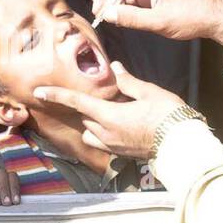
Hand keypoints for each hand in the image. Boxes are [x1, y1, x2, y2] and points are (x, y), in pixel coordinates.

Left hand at [34, 61, 185, 159]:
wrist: (183, 145)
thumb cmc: (169, 116)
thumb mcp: (149, 92)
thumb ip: (128, 81)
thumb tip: (115, 68)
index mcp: (109, 115)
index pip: (76, 102)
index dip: (56, 95)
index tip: (39, 92)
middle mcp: (106, 133)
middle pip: (84, 117)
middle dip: (88, 106)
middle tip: (105, 96)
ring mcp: (112, 146)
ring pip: (90, 132)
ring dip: (93, 121)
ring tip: (110, 112)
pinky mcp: (121, 154)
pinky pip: (102, 142)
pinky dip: (103, 132)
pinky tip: (119, 125)